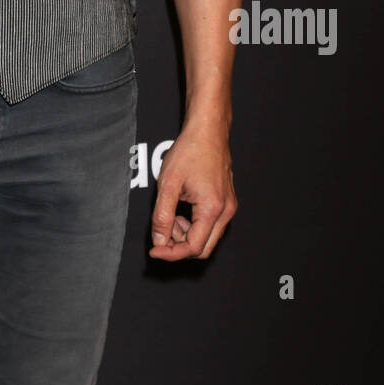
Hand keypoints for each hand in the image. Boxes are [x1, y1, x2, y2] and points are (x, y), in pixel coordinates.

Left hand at [149, 124, 236, 261]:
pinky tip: (181, 209)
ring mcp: (229, 207)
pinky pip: (211, 225)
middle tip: (162, 231)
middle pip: (203, 248)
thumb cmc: (190, 151)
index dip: (171, 253)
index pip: (193, 247)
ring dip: (185, 234)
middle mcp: (226, 212)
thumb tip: (159, 241)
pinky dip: (193, 224)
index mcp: (213, 209)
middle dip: (179, 245)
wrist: (208, 130)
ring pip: (207, 237)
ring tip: (170, 213)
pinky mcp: (226, 201)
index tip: (154, 250)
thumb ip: (162, 216)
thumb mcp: (168, 184)